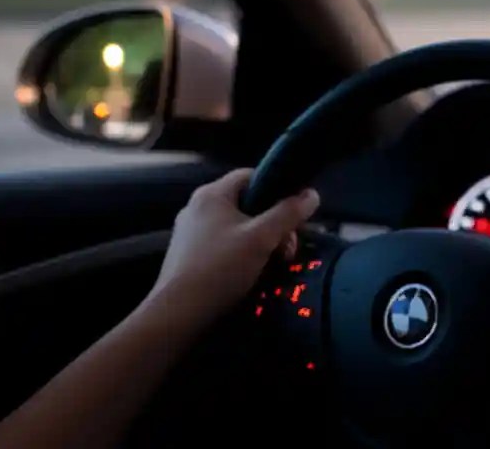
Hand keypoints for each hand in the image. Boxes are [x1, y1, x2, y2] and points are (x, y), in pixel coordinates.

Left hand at [147, 169, 318, 326]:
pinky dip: (242, 254)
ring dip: (261, 242)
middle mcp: (197, 207)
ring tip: (273, 264)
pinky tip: (252, 273)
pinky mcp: (187, 256)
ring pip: (237, 227)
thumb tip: (312, 194)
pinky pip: (223, 245)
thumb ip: (288, 213)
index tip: (295, 213)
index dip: (278, 189)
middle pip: (247, 204)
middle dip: (273, 224)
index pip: (251, 176)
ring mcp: (189, 233)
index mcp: (212, 194)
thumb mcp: (262, 238)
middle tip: (287, 248)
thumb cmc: (220, 268)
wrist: (178, 314)